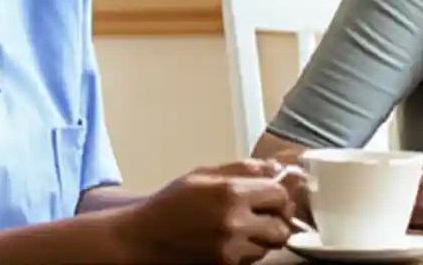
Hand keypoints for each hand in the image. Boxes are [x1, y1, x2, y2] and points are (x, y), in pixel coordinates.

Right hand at [112, 159, 297, 263]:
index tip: (271, 196)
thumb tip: (276, 168)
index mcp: (231, 193)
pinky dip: (249, 251)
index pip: (280, 195)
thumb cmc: (170, 205)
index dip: (279, 195)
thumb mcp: (203, 176)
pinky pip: (254, 259)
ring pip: (270, 245)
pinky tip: (232, 241)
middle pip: (282, 225)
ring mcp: (230, 249)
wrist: (141, 240)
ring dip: (264, 237)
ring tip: (245, 228)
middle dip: (276, 219)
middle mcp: (234, 223)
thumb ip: (242, 168)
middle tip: (264, 214)